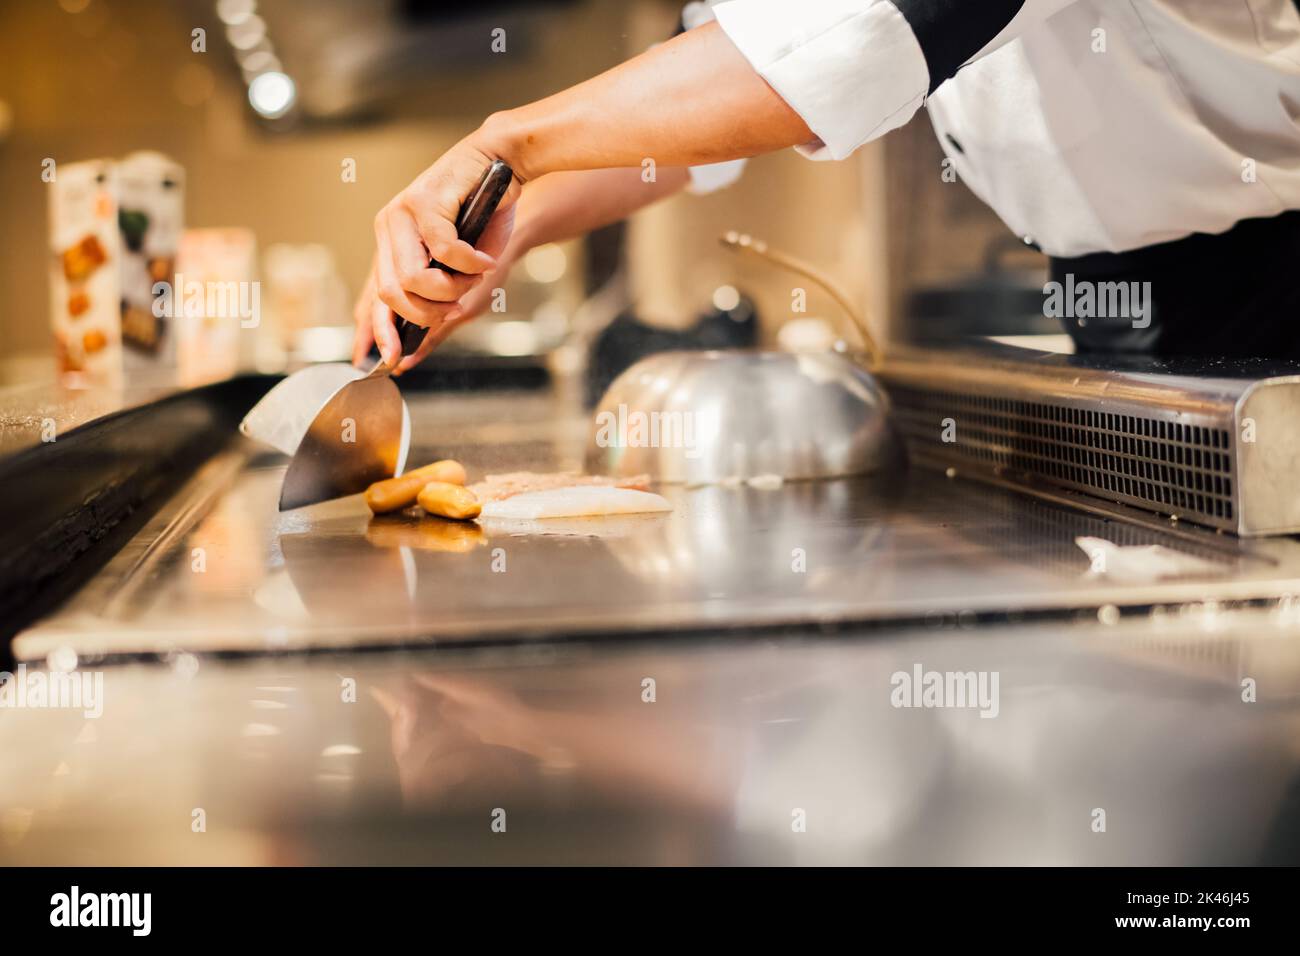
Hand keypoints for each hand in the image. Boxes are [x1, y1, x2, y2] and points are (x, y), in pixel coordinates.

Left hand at [353, 137, 521, 371]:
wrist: (503, 165)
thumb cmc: (486, 217)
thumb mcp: (461, 270)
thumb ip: (438, 303)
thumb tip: (411, 355)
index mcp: (392, 245)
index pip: (373, 296)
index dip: (378, 332)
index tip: (391, 360)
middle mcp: (388, 228)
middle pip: (391, 294)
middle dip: (429, 311)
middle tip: (457, 305)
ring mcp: (401, 213)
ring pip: (412, 278)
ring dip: (451, 288)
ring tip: (473, 276)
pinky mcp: (423, 200)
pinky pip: (445, 252)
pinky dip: (471, 263)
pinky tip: (484, 258)